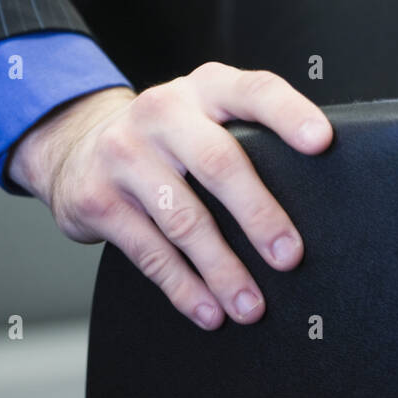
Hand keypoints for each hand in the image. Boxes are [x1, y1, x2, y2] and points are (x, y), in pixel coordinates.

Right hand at [6, 62, 332, 329]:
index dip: (289, 113)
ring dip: (223, 269)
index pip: (254, 91)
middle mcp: (163, 112)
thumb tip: (315, 193)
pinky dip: (184, 287)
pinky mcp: (99, 199)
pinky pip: (150, 252)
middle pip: (219, 163)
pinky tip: (208, 309)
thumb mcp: (203, 113)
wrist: (76, 144)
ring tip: (251, 304)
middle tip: (289, 256)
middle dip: (258, 214)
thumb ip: (248, 134)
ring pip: (184, 218)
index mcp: (204, 88)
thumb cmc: (166, 135)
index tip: (321, 142)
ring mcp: (125, 154)